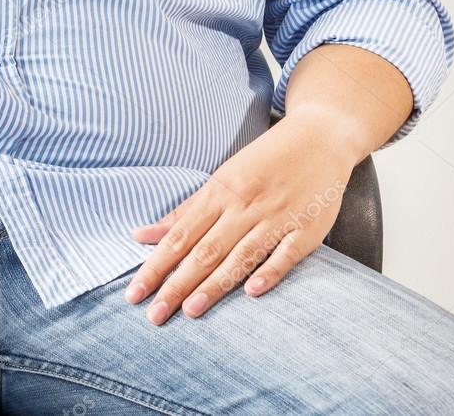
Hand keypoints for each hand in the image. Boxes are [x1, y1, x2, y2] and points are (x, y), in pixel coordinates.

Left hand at [125, 110, 357, 323]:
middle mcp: (243, 206)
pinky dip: (270, 271)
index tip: (135, 293)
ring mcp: (276, 217)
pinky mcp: (307, 228)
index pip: (179, 236)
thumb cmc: (263, 163)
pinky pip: (286, 254)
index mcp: (218, 193)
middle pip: (204, 250)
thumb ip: (183, 212)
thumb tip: (139, 235)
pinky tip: (252, 292)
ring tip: (190, 311)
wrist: (319, 139)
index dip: (155, 266)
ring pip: (240, 255)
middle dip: (176, 284)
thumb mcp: (220, 180)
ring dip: (214, 284)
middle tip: (154, 315)